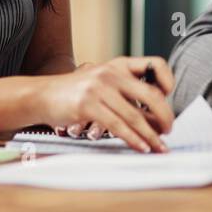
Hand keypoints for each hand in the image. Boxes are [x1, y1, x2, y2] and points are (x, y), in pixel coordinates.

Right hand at [40, 57, 174, 152]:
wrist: (43, 95)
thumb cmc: (77, 93)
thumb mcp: (103, 82)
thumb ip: (126, 92)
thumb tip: (156, 117)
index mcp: (120, 64)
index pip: (155, 64)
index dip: (168, 80)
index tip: (169, 97)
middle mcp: (112, 73)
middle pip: (151, 94)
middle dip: (165, 116)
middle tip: (169, 131)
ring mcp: (100, 88)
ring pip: (135, 115)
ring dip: (151, 136)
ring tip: (159, 148)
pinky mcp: (88, 105)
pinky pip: (118, 126)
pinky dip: (133, 139)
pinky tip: (141, 147)